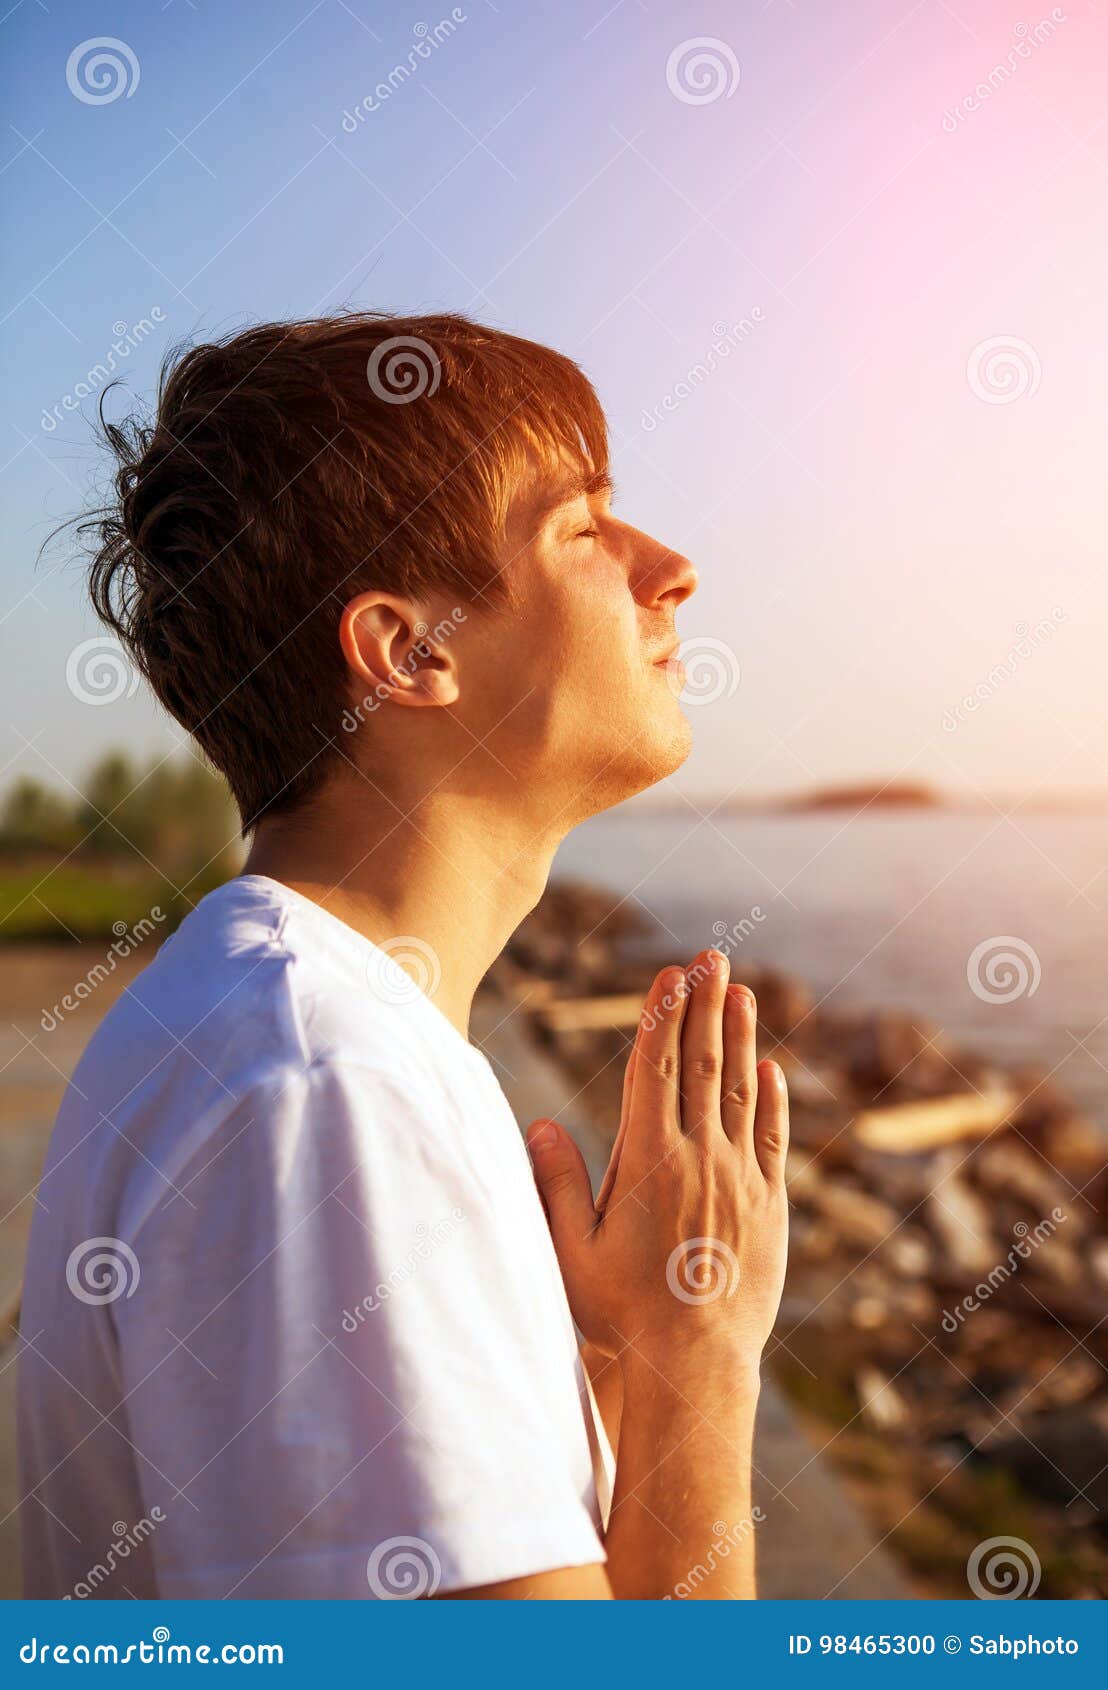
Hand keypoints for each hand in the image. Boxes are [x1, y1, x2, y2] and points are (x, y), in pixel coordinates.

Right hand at [526, 952, 787, 1383]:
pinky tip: (770, 1067)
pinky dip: (771, 1099)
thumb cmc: (623, 1312)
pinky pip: (771, 1138)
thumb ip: (556, 1184)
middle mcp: (698, 1157)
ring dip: (739, 1035)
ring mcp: (738, 1178)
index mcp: (647, 1160)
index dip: (661, 1015)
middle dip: (704, 1004)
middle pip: (702, 1063)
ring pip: (740, 1090)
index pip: (655, 1068)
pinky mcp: (767, 1204)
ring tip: (740, 989)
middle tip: (711, 955)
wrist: (697, 1363)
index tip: (668, 974)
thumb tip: (540, 1123)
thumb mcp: (573, 1250)